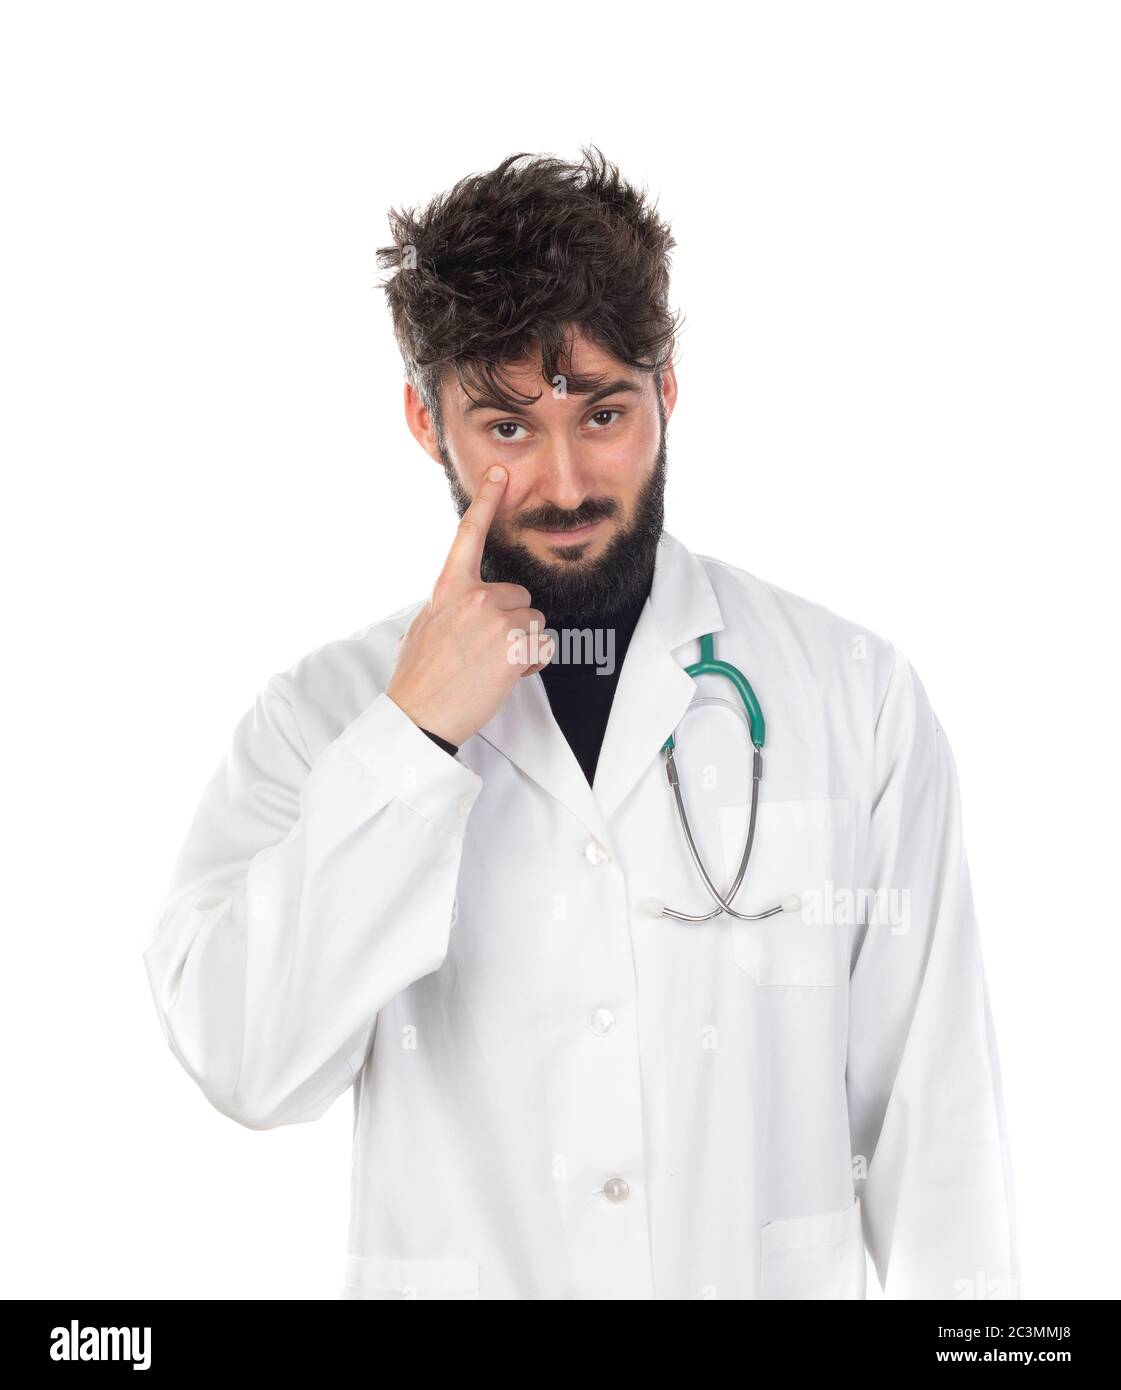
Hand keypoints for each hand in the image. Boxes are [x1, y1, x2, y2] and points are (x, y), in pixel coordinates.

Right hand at [386, 465, 553, 745]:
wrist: (418, 714)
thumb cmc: (419, 678)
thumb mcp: (426, 626)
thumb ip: (452, 605)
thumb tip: (465, 605)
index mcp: (449, 589)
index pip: (469, 536)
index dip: (487, 500)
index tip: (501, 473)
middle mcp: (474, 597)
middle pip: (520, 596)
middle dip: (513, 624)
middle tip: (485, 653)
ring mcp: (495, 619)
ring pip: (535, 622)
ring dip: (524, 647)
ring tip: (491, 667)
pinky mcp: (514, 645)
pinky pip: (545, 647)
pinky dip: (533, 665)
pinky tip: (505, 677)